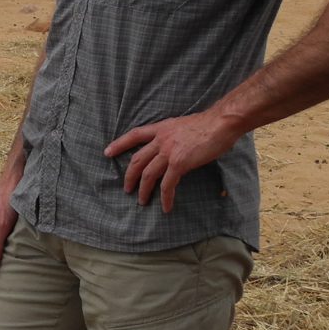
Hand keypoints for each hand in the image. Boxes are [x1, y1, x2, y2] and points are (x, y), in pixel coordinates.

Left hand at [104, 112, 237, 212]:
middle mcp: (161, 139)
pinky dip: (165, 198)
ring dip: (143, 190)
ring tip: (142, 201)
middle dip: (129, 176)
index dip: (119, 144)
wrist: (222, 122)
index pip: (134, 135)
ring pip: (148, 174)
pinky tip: (166, 207)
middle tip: (126, 188)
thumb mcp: (183, 126)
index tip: (107, 152)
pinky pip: (167, 184)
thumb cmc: (208, 124)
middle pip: (137, 160)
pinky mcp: (179, 163)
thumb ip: (173, 136)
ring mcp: (169, 151)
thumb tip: (173, 148)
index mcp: (161, 128)